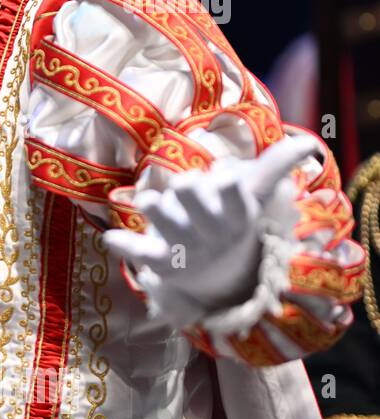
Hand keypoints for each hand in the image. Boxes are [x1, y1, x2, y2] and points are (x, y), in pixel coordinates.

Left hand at [103, 136, 315, 323]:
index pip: (236, 201)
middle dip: (190, 195)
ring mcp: (184, 248)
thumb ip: (275, 166)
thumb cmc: (232, 221)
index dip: (230, 190)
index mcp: (235, 215)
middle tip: (183, 183)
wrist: (219, 276)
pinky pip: (140, 254)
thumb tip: (309, 142)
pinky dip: (125, 247)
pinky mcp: (160, 261)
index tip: (227, 177)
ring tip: (146, 199)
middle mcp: (210, 233)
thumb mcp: (253, 195)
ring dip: (158, 213)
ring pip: (169, 227)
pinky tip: (110, 238)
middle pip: (198, 211)